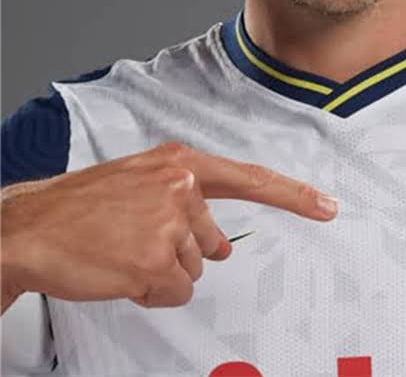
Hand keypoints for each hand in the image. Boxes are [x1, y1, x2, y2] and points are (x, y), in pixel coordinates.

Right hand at [0, 142, 336, 312]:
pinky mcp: (154, 260)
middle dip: (182, 251)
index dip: (293, 195)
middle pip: (212, 242)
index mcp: (179, 163)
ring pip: (193, 269)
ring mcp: (169, 223)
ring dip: (160, 270)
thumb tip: (220, 248)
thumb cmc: (81, 207)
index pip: (250, 178)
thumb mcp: (140, 185)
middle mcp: (181, 187)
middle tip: (134, 240)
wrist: (28, 226)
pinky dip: (150, 291)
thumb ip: (187, 205)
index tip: (326, 205)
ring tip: (120, 250)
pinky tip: (119, 270)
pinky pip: (174, 292)